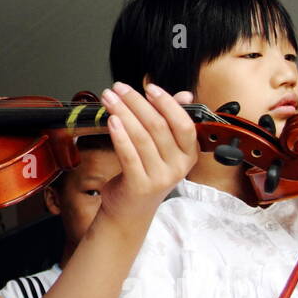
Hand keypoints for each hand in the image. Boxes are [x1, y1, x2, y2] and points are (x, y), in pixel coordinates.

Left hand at [95, 81, 197, 227]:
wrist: (130, 209)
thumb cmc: (146, 172)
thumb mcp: (162, 148)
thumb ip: (171, 121)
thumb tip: (185, 95)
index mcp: (188, 155)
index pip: (183, 123)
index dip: (167, 103)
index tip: (149, 87)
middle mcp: (178, 167)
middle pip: (158, 126)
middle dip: (136, 102)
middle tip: (119, 88)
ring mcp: (159, 178)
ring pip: (141, 137)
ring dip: (123, 113)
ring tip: (109, 99)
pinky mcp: (139, 186)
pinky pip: (128, 155)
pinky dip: (119, 136)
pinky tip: (111, 120)